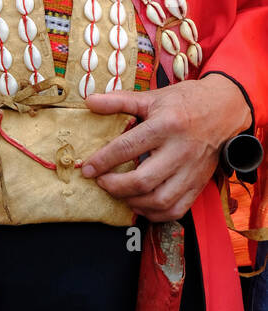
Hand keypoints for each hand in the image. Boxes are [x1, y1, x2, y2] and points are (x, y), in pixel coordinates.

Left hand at [81, 76, 250, 220]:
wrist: (223, 110)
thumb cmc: (184, 102)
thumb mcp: (151, 96)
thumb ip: (119, 101)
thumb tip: (90, 102)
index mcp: (164, 125)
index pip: (127, 148)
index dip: (103, 161)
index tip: (88, 169)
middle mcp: (179, 151)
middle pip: (142, 181)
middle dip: (115, 186)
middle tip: (101, 182)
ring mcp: (191, 171)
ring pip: (159, 200)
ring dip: (133, 202)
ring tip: (119, 193)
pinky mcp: (199, 184)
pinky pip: (177, 210)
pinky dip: (155, 213)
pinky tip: (140, 204)